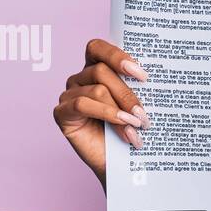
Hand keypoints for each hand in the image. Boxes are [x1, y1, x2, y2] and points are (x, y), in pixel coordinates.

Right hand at [53, 39, 149, 190]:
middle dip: (128, 94)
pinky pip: (82, 104)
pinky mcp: (61, 113)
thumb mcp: (135, 104)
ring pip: (97, 90)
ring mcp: (69, 94)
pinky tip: (123, 128)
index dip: (117, 56)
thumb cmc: (131, 129)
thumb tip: (149, 78)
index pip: (97, 48)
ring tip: (137, 128)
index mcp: (97, 68)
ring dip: (121, 111)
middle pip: (102, 71)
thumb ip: (135, 87)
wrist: (122, 162)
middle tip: (144, 116)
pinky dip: (106, 114)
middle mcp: (80, 78)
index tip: (142, 75)